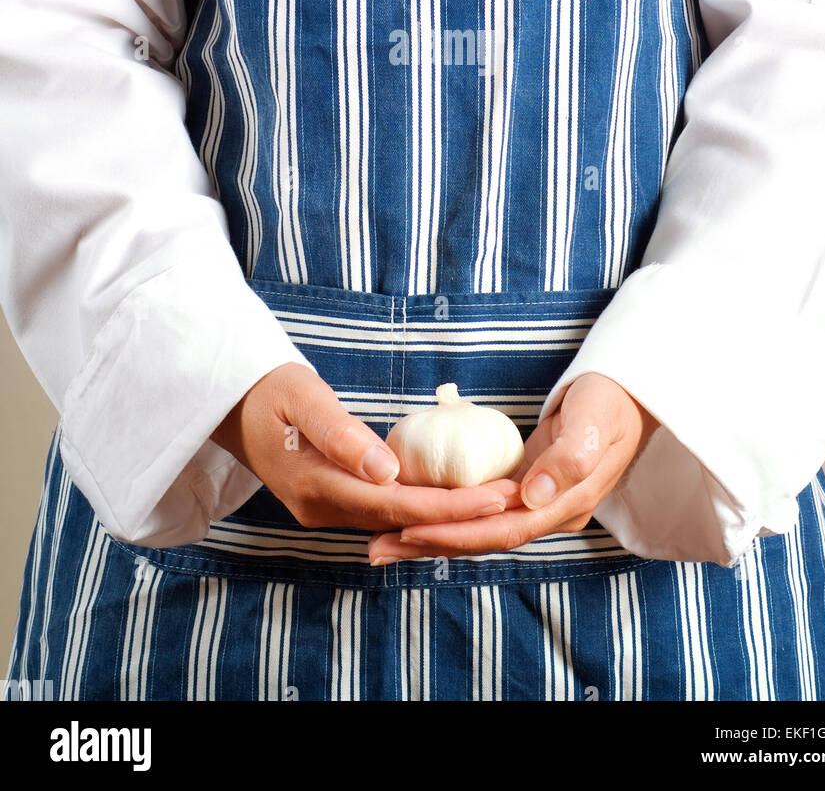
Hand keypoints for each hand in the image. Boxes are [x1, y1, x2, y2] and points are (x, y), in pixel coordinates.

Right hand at [211, 363, 511, 532]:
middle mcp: (320, 508)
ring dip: (443, 515)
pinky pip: (381, 512)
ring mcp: (322, 510)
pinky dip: (419, 507)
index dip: (449, 504)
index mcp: (315, 485)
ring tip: (495, 501)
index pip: (396, 503)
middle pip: (401, 519)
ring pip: (393, 521)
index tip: (495, 496)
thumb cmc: (268, 389)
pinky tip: (452, 500)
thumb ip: (341, 433)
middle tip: (512, 500)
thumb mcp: (301, 397)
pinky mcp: (329, 502)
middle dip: (458, 514)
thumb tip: (386, 469)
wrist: (227, 402)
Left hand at [367, 372, 658, 562]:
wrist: (628, 393)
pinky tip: (412, 514)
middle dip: (429, 544)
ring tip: (380, 541)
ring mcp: (537, 504)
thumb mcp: (594, 419)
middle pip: (483, 540)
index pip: (503, 530)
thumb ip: (569, 456)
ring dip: (430, 535)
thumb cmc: (610, 400)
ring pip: (477, 529)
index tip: (410, 531)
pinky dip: (446, 515)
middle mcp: (549, 514)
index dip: (457, 534)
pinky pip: (480, 509)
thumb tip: (532, 494)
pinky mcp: (525, 488)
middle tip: (375, 547)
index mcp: (567, 505)